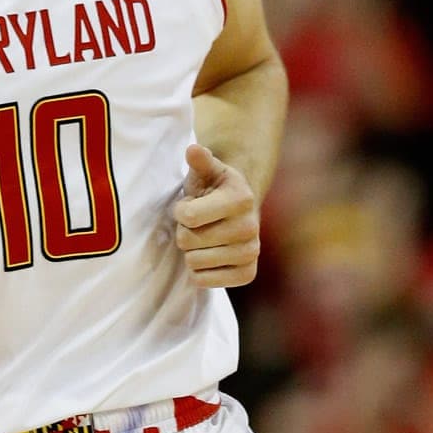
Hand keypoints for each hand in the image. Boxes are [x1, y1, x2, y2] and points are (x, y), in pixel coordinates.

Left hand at [173, 145, 260, 287]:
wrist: (238, 208)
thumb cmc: (214, 186)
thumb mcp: (206, 169)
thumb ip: (199, 160)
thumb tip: (193, 150)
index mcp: (241, 198)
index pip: (188, 216)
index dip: (180, 210)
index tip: (190, 204)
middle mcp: (250, 227)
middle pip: (188, 241)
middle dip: (184, 231)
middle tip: (198, 223)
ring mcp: (251, 252)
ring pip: (194, 262)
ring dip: (191, 251)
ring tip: (204, 236)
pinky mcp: (247, 273)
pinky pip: (204, 281)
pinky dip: (198, 271)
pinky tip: (208, 255)